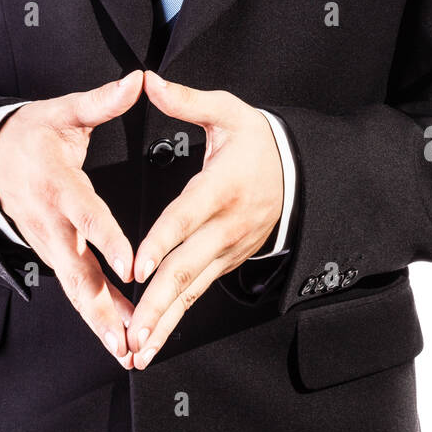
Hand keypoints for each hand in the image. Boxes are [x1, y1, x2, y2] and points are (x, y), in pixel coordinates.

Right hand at [0, 69, 143, 368]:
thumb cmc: (31, 133)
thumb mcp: (62, 112)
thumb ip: (101, 101)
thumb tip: (138, 80)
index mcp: (57, 184)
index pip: (86, 214)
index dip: (108, 239)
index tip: (131, 264)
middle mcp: (50, 222)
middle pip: (78, 270)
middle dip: (104, 305)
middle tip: (129, 333)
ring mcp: (47, 244)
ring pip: (77, 289)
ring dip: (101, 321)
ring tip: (128, 350)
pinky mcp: (50, 255)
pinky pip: (75, 289)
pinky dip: (95, 316)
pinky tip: (119, 338)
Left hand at [127, 70, 283, 368]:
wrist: (299, 172)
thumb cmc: (256, 139)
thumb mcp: (228, 111)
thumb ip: (186, 100)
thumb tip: (147, 80)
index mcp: (222, 186)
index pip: (187, 216)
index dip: (161, 241)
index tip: (137, 267)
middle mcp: (226, 225)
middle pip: (187, 267)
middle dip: (157, 303)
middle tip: (132, 330)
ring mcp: (228, 250)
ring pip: (191, 291)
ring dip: (164, 322)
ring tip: (137, 351)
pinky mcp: (226, 262)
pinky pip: (197, 292)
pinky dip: (174, 318)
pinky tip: (152, 338)